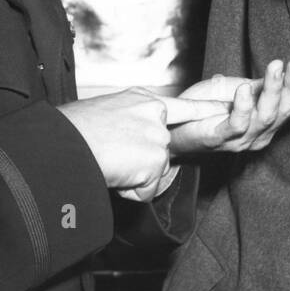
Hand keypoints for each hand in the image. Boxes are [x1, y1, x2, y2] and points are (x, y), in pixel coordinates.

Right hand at [58, 88, 230, 202]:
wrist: (62, 143)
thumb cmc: (72, 129)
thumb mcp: (107, 110)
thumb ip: (130, 119)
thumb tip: (132, 136)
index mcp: (143, 100)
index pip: (184, 106)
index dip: (206, 110)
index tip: (227, 108)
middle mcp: (156, 115)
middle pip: (163, 149)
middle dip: (142, 161)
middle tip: (113, 155)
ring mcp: (158, 137)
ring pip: (154, 171)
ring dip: (133, 176)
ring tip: (108, 161)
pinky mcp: (155, 160)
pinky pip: (147, 190)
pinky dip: (130, 191)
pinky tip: (114, 173)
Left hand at [170, 57, 289, 154]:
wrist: (174, 128)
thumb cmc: (206, 108)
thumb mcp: (238, 90)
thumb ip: (260, 86)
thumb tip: (287, 72)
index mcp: (266, 124)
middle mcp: (259, 136)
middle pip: (282, 112)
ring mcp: (240, 140)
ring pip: (265, 117)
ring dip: (272, 90)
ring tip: (275, 67)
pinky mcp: (219, 140)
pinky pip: (236, 125)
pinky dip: (243, 107)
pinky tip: (244, 89)